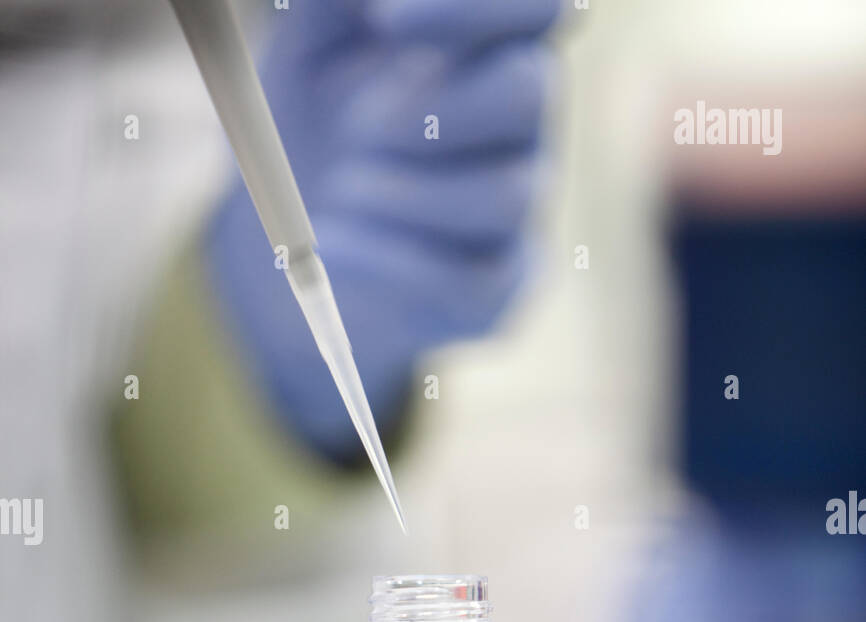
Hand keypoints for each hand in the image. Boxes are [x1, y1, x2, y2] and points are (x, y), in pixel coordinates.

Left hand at [206, 0, 560, 457]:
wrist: (296, 248)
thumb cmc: (315, 128)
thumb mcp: (309, 52)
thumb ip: (334, 5)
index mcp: (492, 50)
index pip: (535, 8)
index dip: (471, 8)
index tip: (380, 21)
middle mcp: (522, 127)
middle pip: (532, 93)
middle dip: (434, 107)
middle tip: (353, 126)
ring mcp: (516, 211)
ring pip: (505, 196)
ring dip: (404, 192)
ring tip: (338, 190)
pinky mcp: (494, 289)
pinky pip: (464, 278)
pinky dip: (384, 257)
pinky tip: (332, 243)